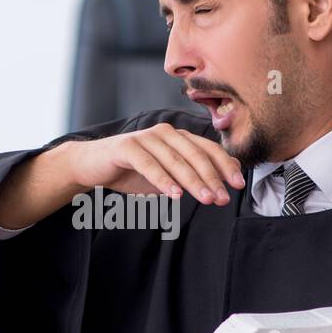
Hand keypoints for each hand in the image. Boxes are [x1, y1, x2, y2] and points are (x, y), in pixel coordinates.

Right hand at [67, 122, 244, 205]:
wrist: (93, 165)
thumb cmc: (132, 171)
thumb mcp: (167, 175)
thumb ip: (192, 173)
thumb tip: (227, 176)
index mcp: (178, 138)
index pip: (209, 149)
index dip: (226, 166)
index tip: (238, 185)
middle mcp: (165, 133)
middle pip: (196, 155)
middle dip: (212, 178)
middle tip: (222, 199)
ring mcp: (146, 137)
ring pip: (175, 160)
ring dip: (193, 181)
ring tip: (206, 199)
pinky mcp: (127, 146)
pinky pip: (149, 164)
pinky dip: (163, 179)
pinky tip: (174, 195)